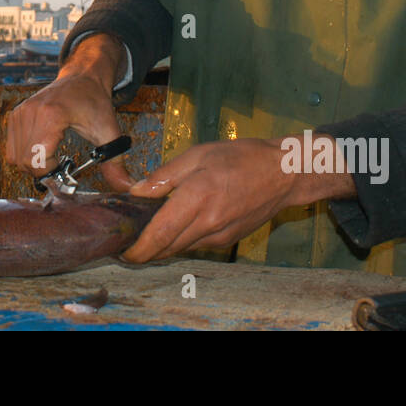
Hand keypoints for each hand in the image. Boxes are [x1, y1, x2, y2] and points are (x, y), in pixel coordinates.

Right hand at [5, 34, 133, 190]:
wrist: (83, 77)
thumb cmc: (95, 102)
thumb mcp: (109, 131)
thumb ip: (115, 161)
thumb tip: (124, 187)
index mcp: (51, 116)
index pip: (36, 159)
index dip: (50, 172)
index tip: (66, 167)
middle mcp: (31, 112)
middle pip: (24, 161)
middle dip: (42, 170)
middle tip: (60, 164)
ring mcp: (20, 112)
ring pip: (14, 157)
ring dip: (32, 164)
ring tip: (52, 156)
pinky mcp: (16, 114)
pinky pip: (11, 147)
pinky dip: (24, 154)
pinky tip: (43, 148)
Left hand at [121, 134, 354, 262]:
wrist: (283, 175)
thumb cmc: (241, 157)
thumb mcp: (198, 154)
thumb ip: (165, 176)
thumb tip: (137, 192)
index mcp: (197, 197)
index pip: (160, 233)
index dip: (138, 248)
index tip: (122, 251)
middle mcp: (208, 223)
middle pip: (167, 248)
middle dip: (144, 251)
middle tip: (125, 242)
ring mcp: (219, 236)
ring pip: (180, 249)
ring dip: (161, 247)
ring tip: (145, 233)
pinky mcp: (227, 241)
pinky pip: (196, 245)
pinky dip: (180, 241)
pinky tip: (174, 227)